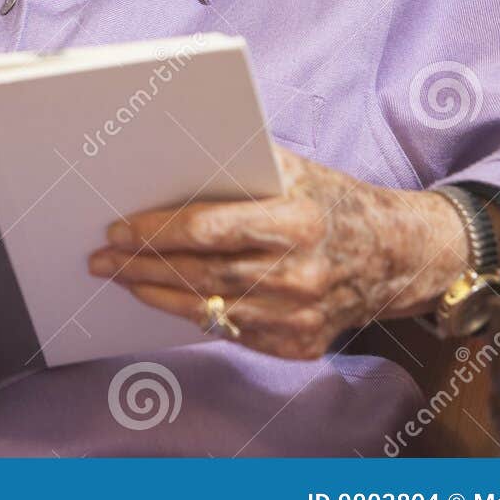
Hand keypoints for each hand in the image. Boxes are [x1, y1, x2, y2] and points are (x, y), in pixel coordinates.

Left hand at [86, 146, 469, 358]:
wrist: (397, 255)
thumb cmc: (334, 202)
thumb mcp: (297, 170)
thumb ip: (242, 164)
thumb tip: (172, 153)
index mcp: (297, 222)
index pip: (207, 230)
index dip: (155, 231)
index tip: (118, 228)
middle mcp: (300, 275)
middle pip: (199, 274)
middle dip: (141, 265)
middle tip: (102, 257)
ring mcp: (301, 318)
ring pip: (209, 310)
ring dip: (156, 294)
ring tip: (120, 278)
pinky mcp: (301, 345)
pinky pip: (232, 333)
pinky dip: (194, 316)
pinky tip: (165, 299)